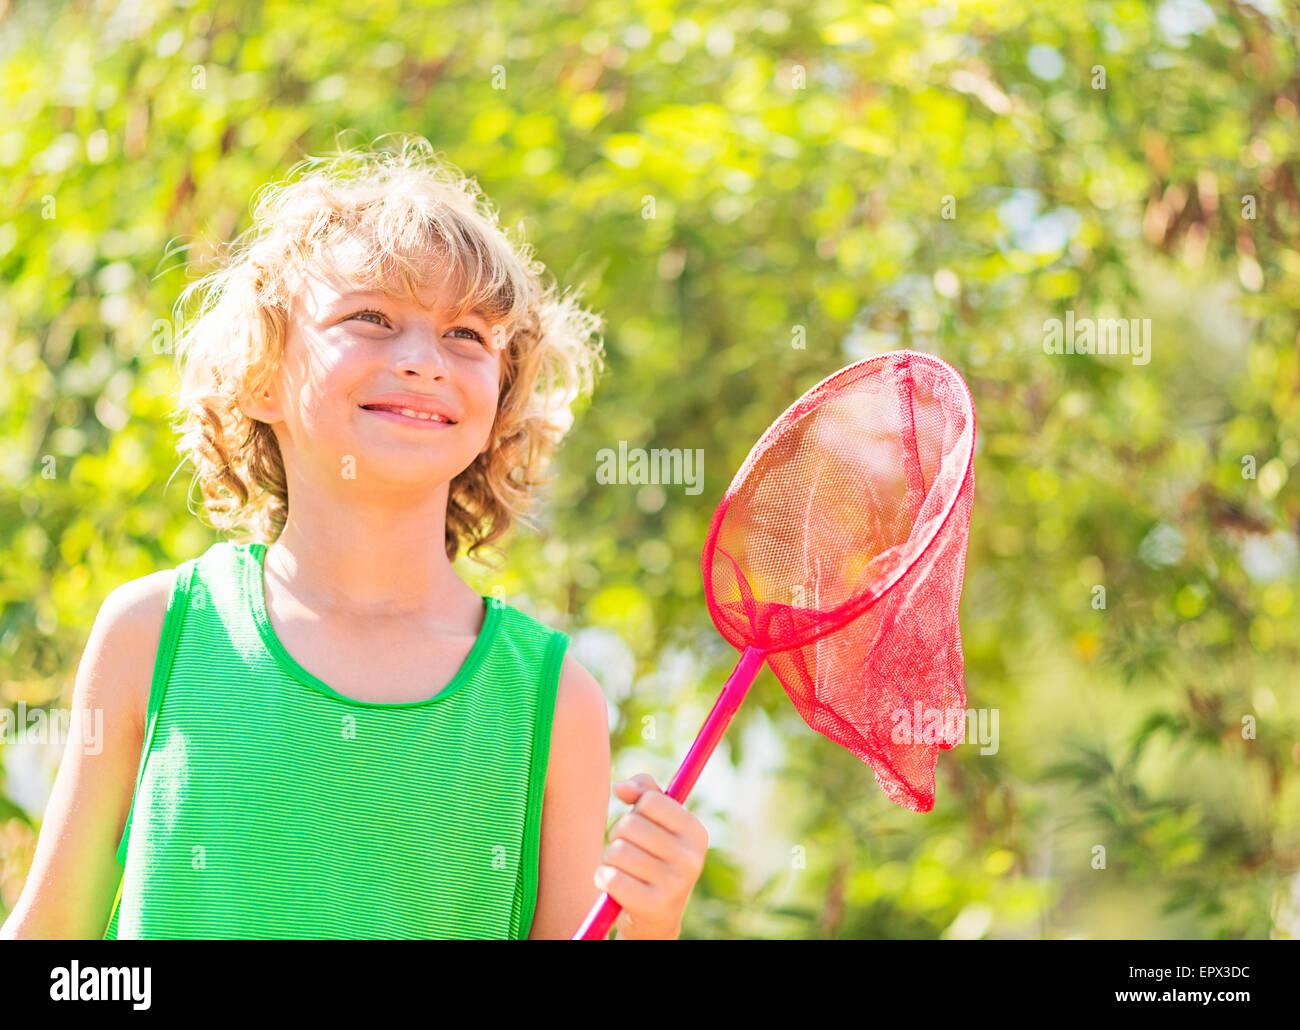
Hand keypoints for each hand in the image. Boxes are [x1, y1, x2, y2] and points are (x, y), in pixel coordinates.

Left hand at [594, 773, 708, 939]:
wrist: (656, 918)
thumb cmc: (652, 858)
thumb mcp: (656, 822)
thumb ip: (643, 791)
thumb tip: (620, 787)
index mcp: (696, 832)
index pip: (650, 800)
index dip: (636, 810)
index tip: (643, 826)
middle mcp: (692, 858)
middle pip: (630, 824)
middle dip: (619, 835)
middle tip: (628, 852)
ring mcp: (675, 884)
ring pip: (618, 850)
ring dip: (610, 859)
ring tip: (622, 870)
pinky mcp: (654, 907)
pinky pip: (612, 878)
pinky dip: (603, 878)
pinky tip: (612, 885)